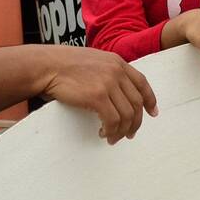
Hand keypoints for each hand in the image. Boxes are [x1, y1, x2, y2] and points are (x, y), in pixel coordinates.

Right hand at [39, 47, 157, 144]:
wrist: (46, 65)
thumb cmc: (63, 65)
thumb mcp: (93, 61)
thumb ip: (108, 71)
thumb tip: (117, 94)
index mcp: (117, 62)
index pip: (142, 83)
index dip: (150, 100)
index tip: (152, 113)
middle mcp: (116, 72)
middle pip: (136, 102)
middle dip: (136, 122)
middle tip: (130, 134)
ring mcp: (108, 83)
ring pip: (126, 114)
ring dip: (122, 130)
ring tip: (113, 138)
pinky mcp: (97, 96)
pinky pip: (112, 120)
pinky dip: (111, 131)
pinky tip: (103, 134)